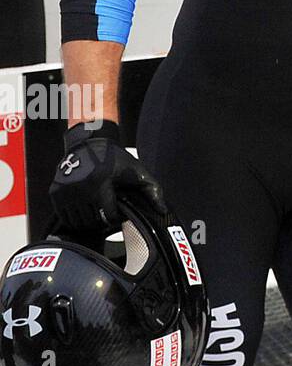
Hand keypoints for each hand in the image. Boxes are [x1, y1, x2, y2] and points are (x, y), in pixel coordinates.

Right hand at [49, 121, 165, 231]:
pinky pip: (65, 217)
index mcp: (100, 183)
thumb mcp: (137, 171)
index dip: (117, 218)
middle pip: (93, 221)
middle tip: (109, 215)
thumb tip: (163, 211)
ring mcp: (65, 191)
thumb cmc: (116, 158)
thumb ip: (153, 191)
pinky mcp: (55, 193)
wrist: (89, 142)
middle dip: (103, 221)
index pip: (109, 216)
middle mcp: (79, 188)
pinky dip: (75, 220)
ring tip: (99, 214)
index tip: (120, 213)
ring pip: (78, 222)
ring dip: (89, 222)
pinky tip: (87, 212)